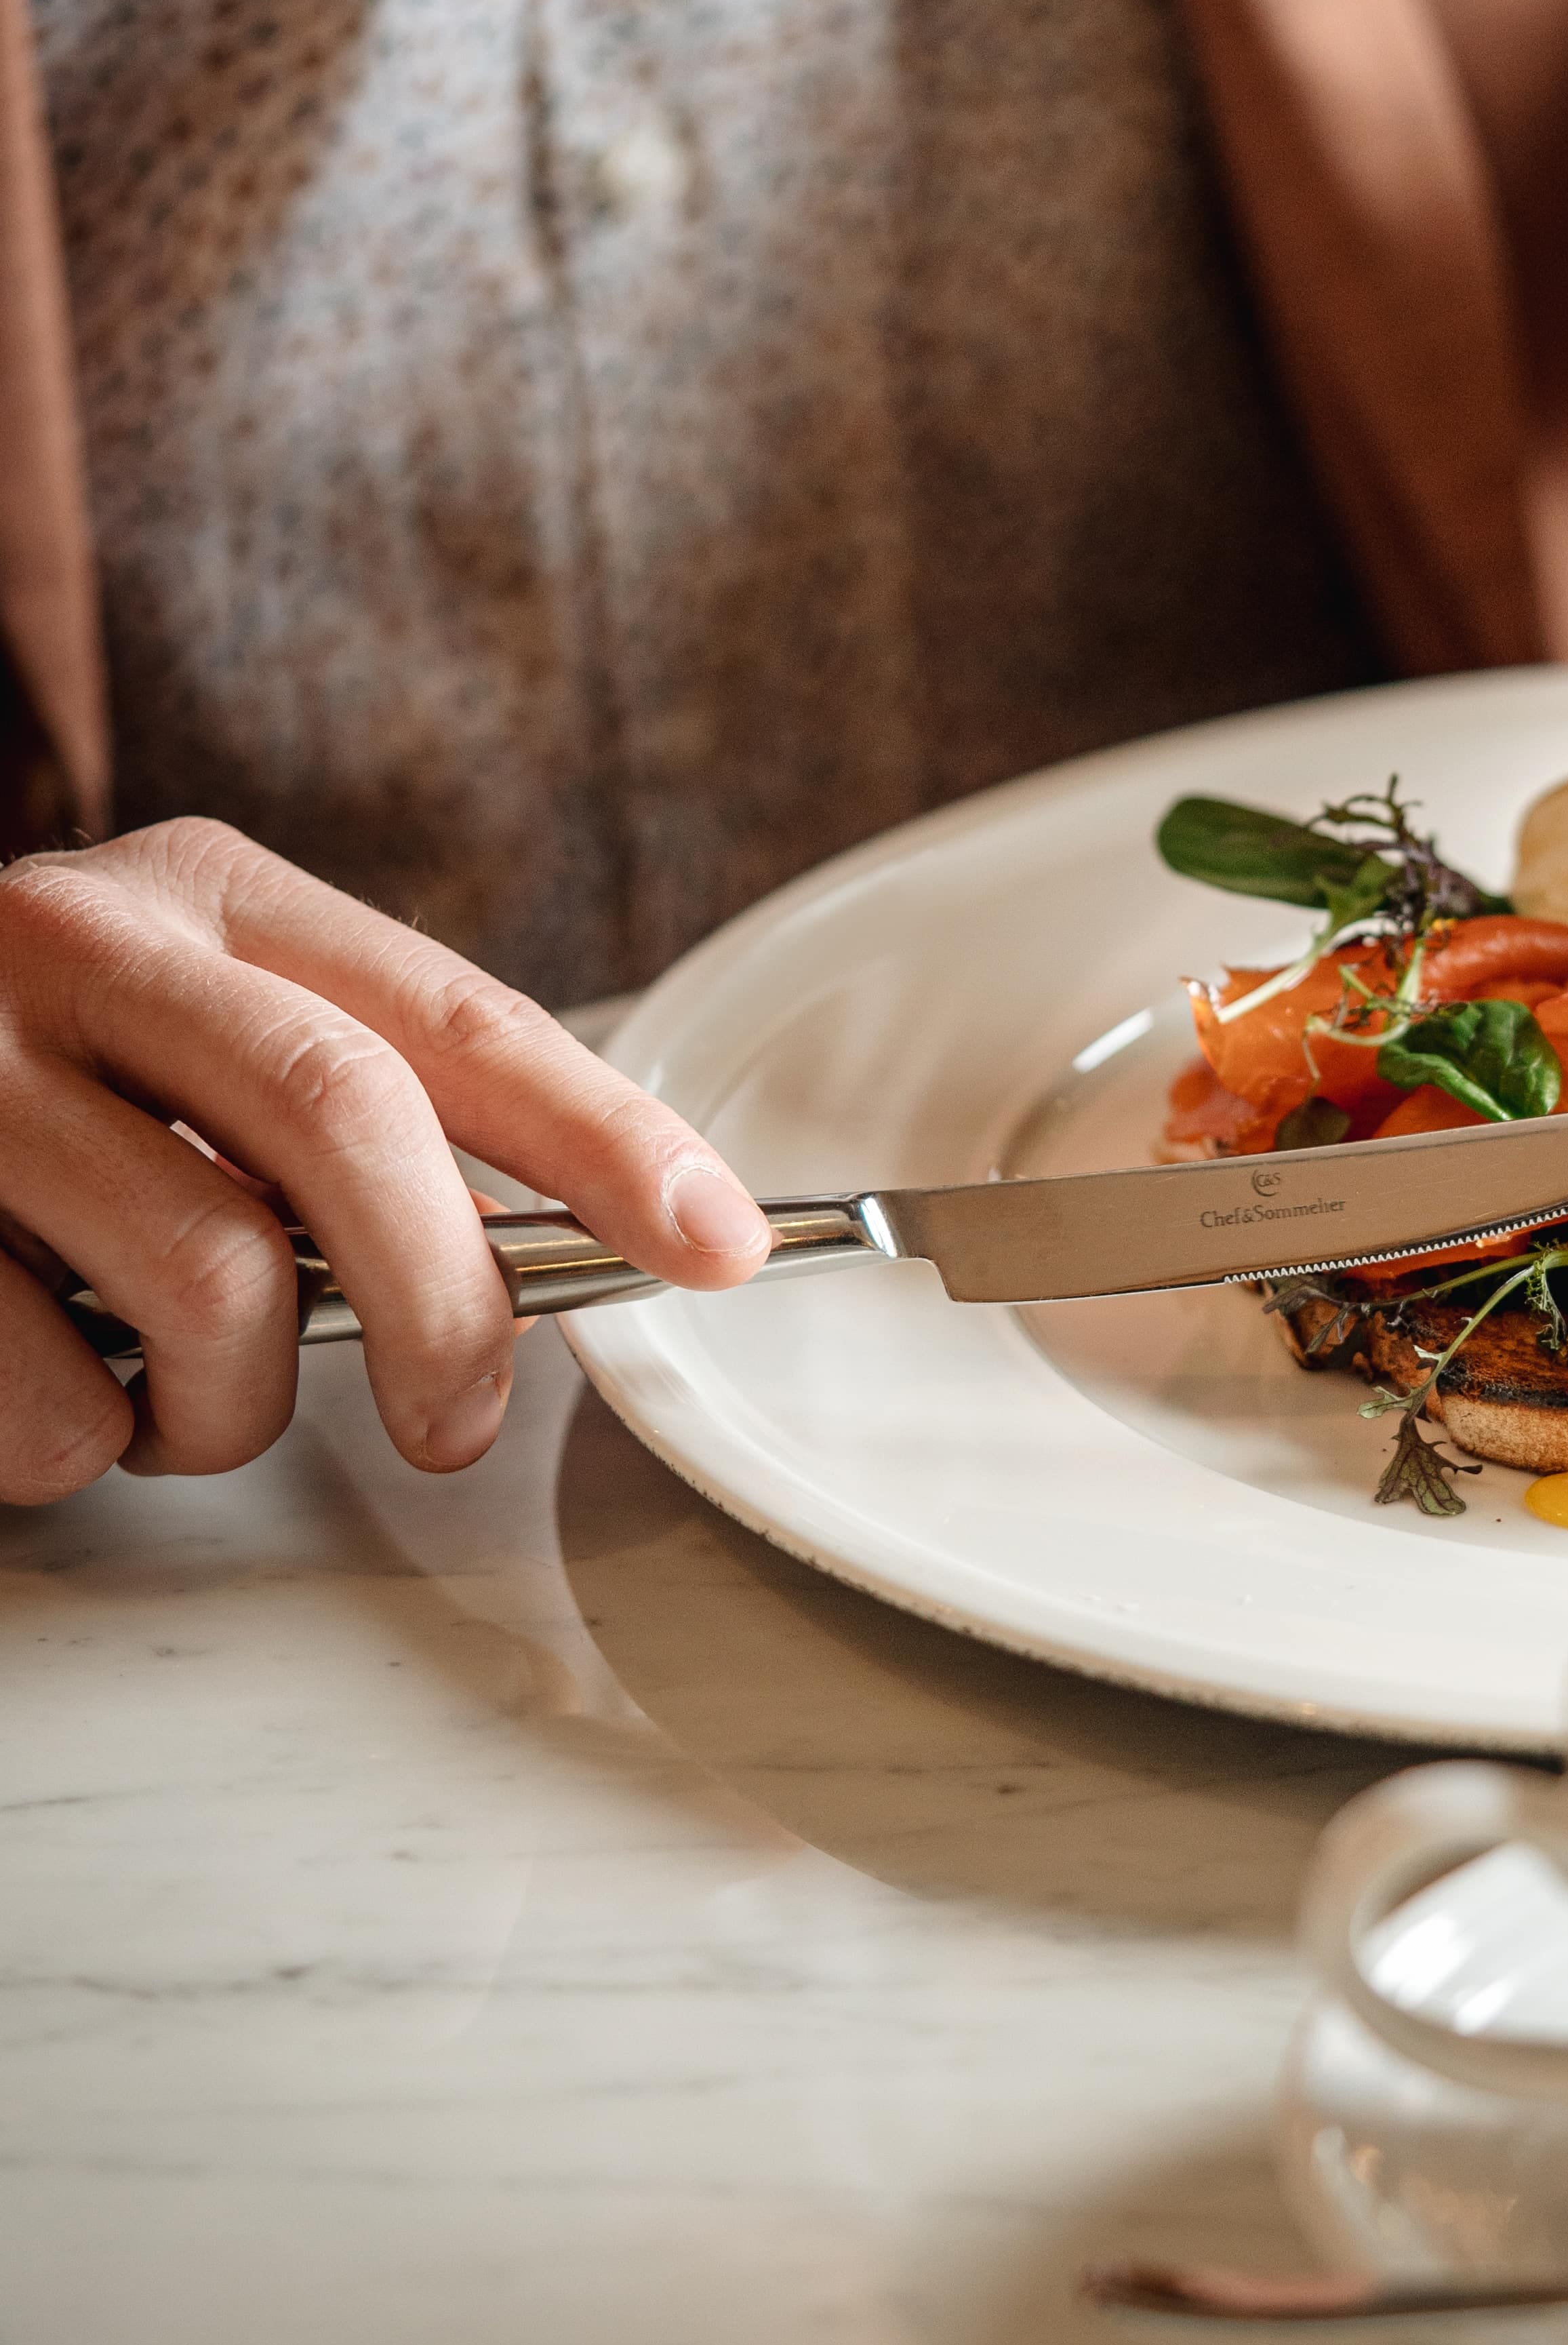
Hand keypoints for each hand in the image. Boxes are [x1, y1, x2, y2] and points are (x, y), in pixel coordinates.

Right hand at [0, 820, 770, 1505]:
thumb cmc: (17, 1084)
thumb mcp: (180, 1037)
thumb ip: (339, 1116)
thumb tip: (544, 1255)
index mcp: (198, 898)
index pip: (454, 1021)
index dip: (607, 1140)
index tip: (721, 1245)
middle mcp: (78, 945)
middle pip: (348, 1126)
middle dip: (448, 1302)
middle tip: (456, 1418)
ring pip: (209, 1285)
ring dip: (225, 1407)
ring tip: (172, 1402)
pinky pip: (49, 1397)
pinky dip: (74, 1446)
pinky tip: (38, 1388)